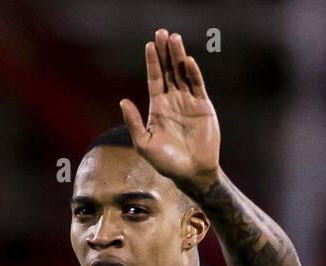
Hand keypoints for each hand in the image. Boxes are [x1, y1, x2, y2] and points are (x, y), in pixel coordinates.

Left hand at [119, 29, 220, 193]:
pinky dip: (193, 74)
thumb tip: (123, 101)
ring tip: (174, 39)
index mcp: (157, 107)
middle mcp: (173, 101)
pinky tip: (188, 61)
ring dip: (179, 57)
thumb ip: (134, 122)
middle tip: (162, 33)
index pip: (154, 79)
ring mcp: (188, 102)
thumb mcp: (144, 144)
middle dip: (165, 52)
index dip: (152, 62)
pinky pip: (197, 86)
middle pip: (168, 71)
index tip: (149, 45)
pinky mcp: (203, 106)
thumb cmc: (166, 162)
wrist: (191, 172)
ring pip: (183, 74)